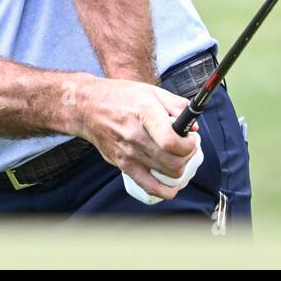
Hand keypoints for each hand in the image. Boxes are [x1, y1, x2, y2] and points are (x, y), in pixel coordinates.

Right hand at [74, 76, 200, 201]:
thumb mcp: (151, 91)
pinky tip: (170, 180)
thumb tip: (193, 127)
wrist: (87, 107)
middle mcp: (135, 136)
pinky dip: (166, 189)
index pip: (171, 142)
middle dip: (188, 156)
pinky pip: (150, 187)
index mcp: (145, 113)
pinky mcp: (122, 165)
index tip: (191, 139)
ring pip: (167, 176)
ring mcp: (128, 153)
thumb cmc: (120, 96)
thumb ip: (177, 106)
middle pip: (173, 162)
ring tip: (177, 157)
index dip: (189, 144)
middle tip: (186, 147)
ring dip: (180, 169)